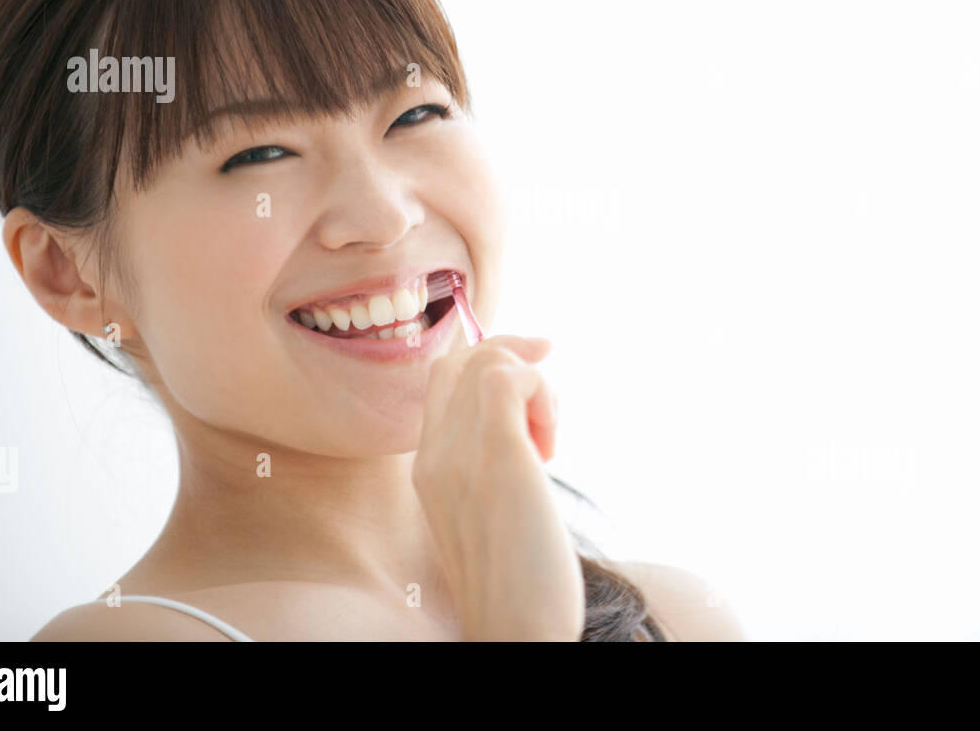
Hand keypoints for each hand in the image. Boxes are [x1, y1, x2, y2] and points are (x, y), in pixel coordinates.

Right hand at [412, 334, 583, 640]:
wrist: (514, 631)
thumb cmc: (515, 586)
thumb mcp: (488, 517)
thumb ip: (488, 473)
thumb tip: (526, 442)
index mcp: (429, 469)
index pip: (441, 382)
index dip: (484, 358)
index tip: (531, 363)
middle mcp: (436, 455)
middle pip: (457, 361)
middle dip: (507, 349)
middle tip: (546, 361)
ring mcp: (462, 452)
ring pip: (486, 362)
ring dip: (533, 385)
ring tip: (548, 442)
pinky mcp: (499, 455)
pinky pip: (512, 380)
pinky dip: (543, 395)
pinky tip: (551, 448)